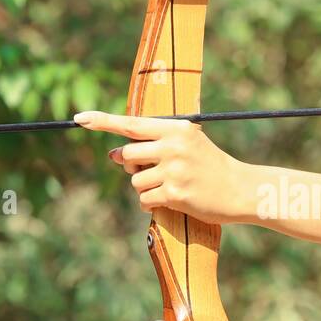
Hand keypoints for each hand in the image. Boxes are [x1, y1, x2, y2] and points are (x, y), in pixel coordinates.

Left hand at [74, 111, 249, 223]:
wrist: (241, 189)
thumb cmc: (210, 166)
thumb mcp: (187, 145)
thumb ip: (152, 145)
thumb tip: (113, 155)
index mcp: (176, 129)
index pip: (132, 124)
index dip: (103, 121)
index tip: (79, 117)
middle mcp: (173, 146)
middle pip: (127, 156)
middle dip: (131, 166)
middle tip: (150, 170)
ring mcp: (174, 170)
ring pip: (135, 181)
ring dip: (145, 187)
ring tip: (169, 186)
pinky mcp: (175, 194)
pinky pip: (144, 200)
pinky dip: (150, 203)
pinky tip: (169, 200)